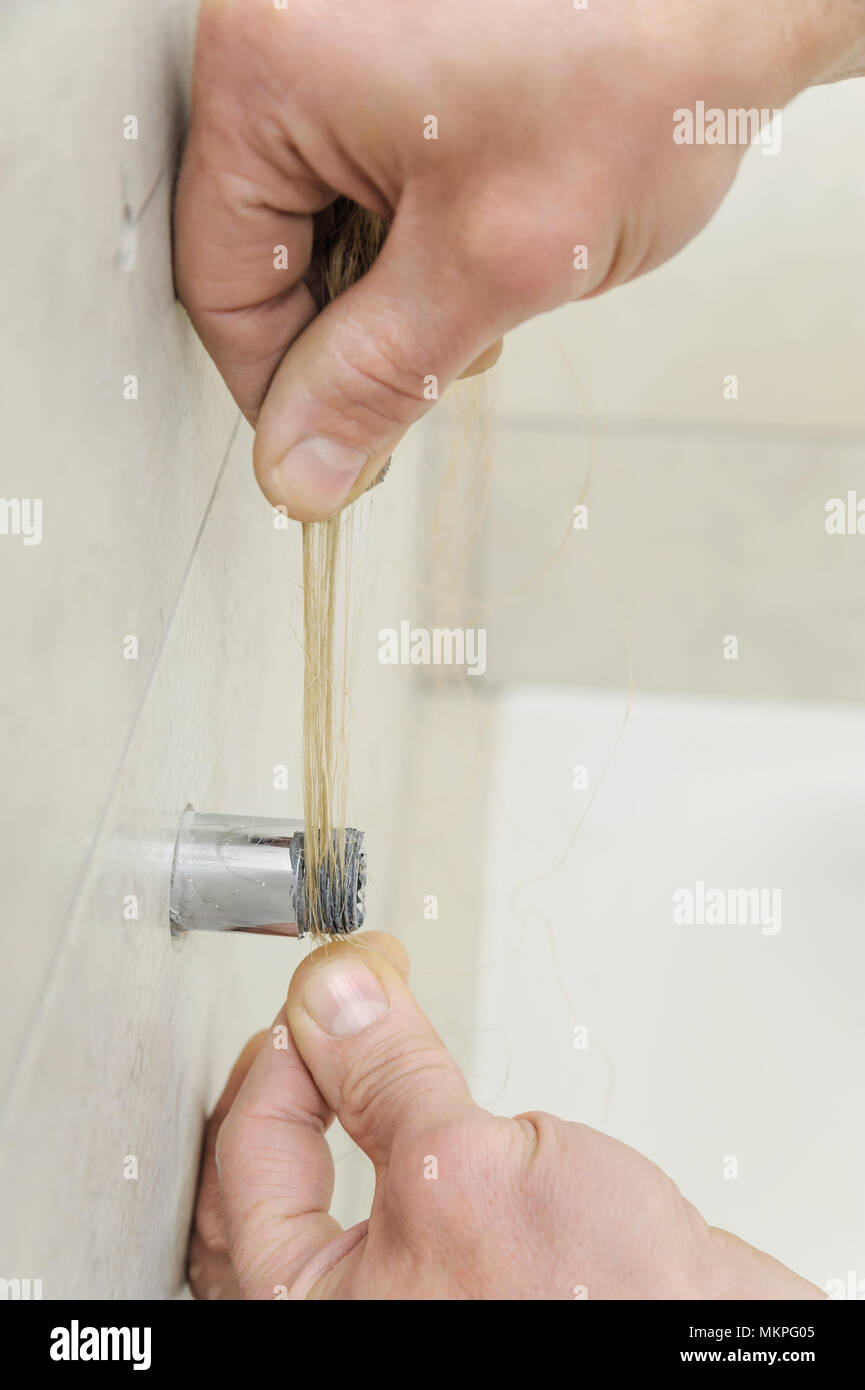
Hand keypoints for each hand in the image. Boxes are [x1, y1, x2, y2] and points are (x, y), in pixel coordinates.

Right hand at [174, 0, 864, 521]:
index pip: (220, 281)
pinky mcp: (378, 44)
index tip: (341, 442)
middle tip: (455, 332)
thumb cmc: (643, 79)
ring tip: (491, 255)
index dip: (283, 385)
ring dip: (393, 279)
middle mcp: (280, 34)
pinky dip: (413, 225)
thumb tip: (297, 471)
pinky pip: (355, 175)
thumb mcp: (493, 262)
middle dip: (356, 323)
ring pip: (315, 224)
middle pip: (265, 251)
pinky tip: (483, 217)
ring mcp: (330, 33)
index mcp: (269, 67)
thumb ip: (379, 378)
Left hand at [187, 933, 821, 1299]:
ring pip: (327, 1181)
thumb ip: (385, 1076)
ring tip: (358, 1033)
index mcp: (305, 1307)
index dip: (286, 1048)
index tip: (330, 988)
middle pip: (263, 1176)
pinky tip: (410, 1094)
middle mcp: (342, 1310)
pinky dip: (389, 1125)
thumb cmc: (598, 1311)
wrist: (708, 1335)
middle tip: (330, 1006)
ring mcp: (399, 1295)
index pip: (247, 1152)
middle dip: (294, 1072)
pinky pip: (388, 1190)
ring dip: (336, 1097)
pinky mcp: (456, 1273)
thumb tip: (331, 997)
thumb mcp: (466, 1168)